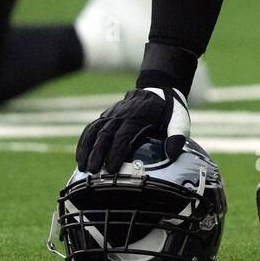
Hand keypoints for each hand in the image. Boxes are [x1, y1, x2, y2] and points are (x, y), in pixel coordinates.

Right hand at [75, 86, 190, 173]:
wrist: (159, 89)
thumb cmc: (169, 109)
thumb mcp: (179, 119)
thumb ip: (177, 135)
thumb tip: (172, 153)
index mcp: (138, 116)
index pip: (123, 135)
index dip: (115, 152)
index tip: (111, 169)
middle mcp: (121, 114)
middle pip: (105, 134)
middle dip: (97, 153)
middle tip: (92, 172)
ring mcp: (112, 114)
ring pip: (94, 130)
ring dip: (86, 148)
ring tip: (82, 166)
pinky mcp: (107, 116)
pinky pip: (92, 127)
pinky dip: (84, 140)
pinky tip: (80, 156)